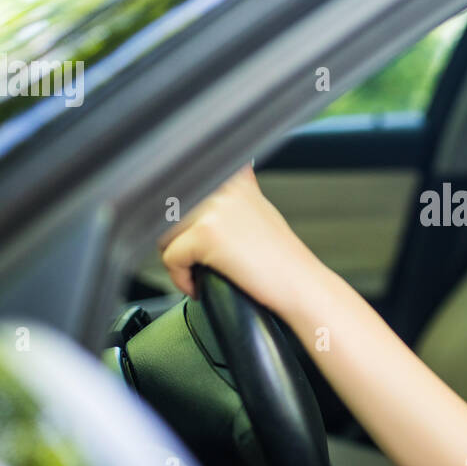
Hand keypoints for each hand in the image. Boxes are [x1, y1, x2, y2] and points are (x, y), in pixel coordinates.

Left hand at [158, 165, 323, 313]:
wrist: (301, 285)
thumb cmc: (283, 258)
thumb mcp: (259, 212)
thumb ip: (232, 198)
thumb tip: (201, 197)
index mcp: (235, 180)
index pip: (184, 190)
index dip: (182, 220)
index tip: (191, 241)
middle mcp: (223, 188)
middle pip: (171, 212)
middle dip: (177, 241)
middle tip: (195, 262)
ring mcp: (213, 210)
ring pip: (165, 234)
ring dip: (177, 259)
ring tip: (198, 273)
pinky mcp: (206, 235)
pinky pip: (170, 258)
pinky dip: (180, 279)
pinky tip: (200, 286)